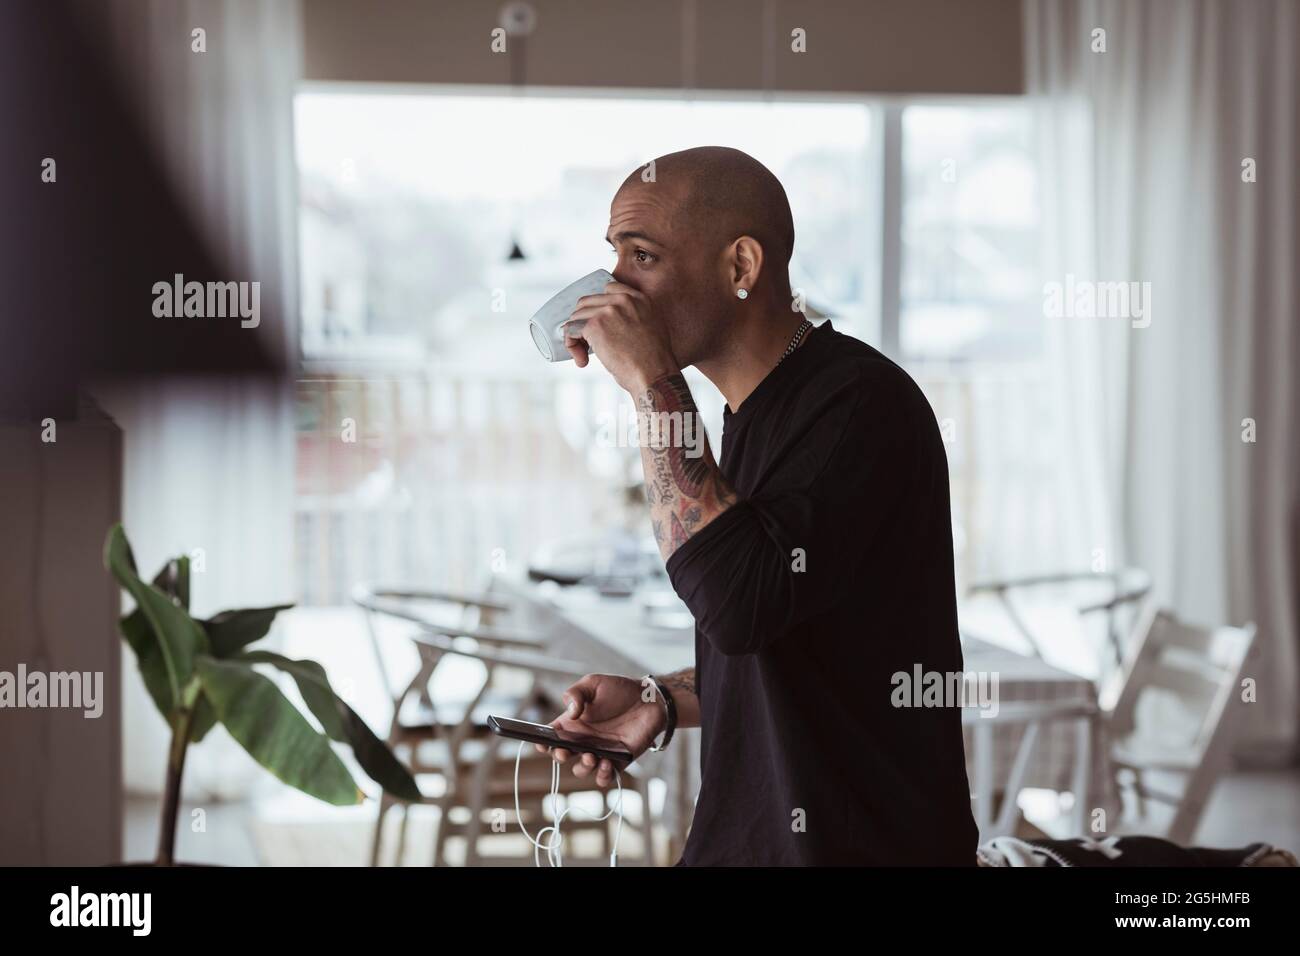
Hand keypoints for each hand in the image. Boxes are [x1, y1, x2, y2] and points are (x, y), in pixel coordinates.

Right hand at [534, 673, 666, 788]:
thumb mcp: (593, 683)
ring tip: (592, 756)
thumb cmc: (619, 689)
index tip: (542, 743)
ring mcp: (599, 752)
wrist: (649, 699)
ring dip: (583, 768)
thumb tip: (570, 714)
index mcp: (572, 723)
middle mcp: (583, 740)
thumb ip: (575, 693)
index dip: (542, 742)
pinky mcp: (618, 761)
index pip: (551, 736)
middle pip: (562, 756)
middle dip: (560, 756)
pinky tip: (606, 764)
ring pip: (582, 770)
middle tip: (565, 752)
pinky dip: (602, 776)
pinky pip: (604, 777)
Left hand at [563, 281, 678, 392]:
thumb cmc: (654, 362)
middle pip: (587, 303)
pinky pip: (570, 330)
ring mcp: (607, 311)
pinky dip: (571, 346)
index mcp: (638, 298)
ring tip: (585, 356)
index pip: (608, 289)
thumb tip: (609, 323)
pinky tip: (582, 360)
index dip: (598, 309)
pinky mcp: (595, 325)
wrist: (654, 375)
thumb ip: (633, 316)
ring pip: (576, 317)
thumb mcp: (651, 327)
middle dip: (583, 323)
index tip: (600, 328)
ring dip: (577, 337)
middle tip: (589, 345)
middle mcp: (623, 300)